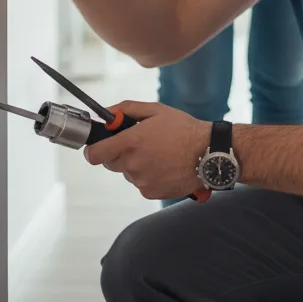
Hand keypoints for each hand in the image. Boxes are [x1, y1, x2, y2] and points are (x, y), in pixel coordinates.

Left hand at [84, 100, 209, 200]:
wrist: (208, 153)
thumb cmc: (183, 129)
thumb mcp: (156, 110)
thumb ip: (127, 109)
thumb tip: (107, 113)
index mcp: (130, 142)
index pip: (94, 155)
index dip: (94, 149)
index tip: (99, 146)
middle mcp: (132, 164)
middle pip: (110, 163)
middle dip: (119, 153)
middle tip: (140, 143)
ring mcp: (141, 181)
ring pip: (128, 173)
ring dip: (136, 164)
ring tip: (159, 154)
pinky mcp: (150, 192)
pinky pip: (141, 183)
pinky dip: (148, 176)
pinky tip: (165, 166)